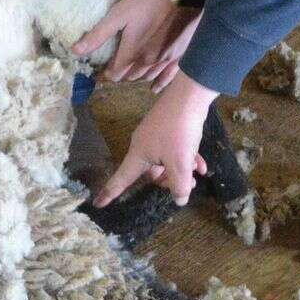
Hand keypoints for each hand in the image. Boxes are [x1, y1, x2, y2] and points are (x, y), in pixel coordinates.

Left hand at [72, 0, 202, 92]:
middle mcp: (148, 62)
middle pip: (131, 76)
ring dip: (136, 77)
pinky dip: (159, 84)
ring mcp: (165, 61)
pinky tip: (154, 88)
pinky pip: (167, 77)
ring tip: (129, 74)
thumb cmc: (146, 1)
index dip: (106, 74)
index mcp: (132, 53)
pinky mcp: (180, 56)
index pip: (116, 72)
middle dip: (121, 74)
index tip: (100, 73)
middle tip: (115, 70)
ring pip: (147, 77)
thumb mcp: (118, 15)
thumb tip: (76, 52)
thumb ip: (98, 35)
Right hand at [95, 73, 217, 206]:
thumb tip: (179, 199)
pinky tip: (201, 163)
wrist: (189, 96)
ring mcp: (156, 137)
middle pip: (151, 173)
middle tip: (189, 183)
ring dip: (181, 170)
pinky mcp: (169, 130)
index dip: (110, 192)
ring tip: (197, 171)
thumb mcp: (180, 162)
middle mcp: (144, 146)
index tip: (98, 204)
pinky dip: (186, 158)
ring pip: (166, 162)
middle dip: (169, 181)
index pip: (122, 178)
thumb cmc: (178, 130)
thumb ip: (179, 185)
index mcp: (139, 154)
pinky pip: (174, 151)